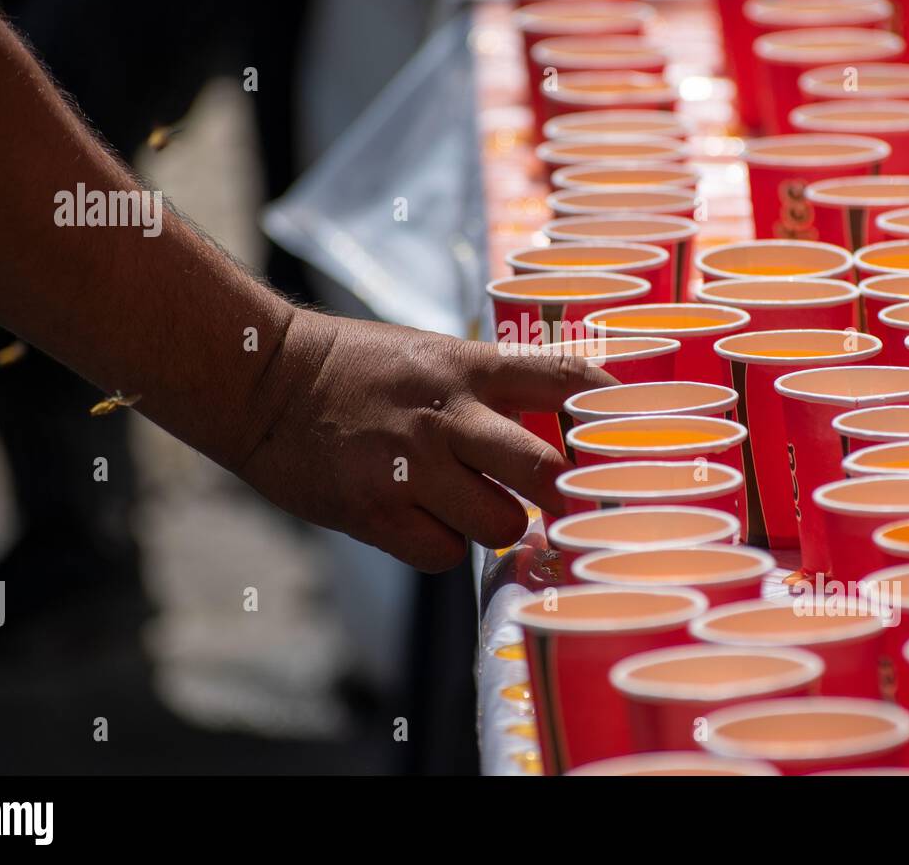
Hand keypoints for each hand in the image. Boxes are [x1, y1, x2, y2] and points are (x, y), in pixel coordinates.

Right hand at [235, 310, 616, 571]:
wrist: (265, 383)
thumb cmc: (362, 370)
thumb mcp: (437, 354)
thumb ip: (499, 385)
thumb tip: (573, 418)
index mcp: (469, 367)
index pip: (567, 377)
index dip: (614, 408)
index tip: (643, 435)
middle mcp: (447, 415)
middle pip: (546, 469)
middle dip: (570, 494)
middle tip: (576, 504)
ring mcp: (410, 467)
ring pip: (500, 525)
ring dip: (499, 524)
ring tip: (472, 503)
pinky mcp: (374, 512)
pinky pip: (444, 554)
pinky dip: (443, 546)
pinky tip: (424, 521)